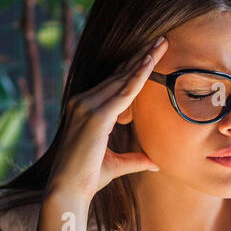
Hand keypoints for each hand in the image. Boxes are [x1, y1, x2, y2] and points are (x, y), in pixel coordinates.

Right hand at [44, 37, 168, 203]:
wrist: (68, 190)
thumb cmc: (88, 178)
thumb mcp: (116, 164)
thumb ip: (135, 159)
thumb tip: (154, 162)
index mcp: (85, 109)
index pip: (114, 83)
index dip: (133, 68)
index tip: (150, 54)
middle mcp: (83, 102)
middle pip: (118, 74)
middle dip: (141, 56)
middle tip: (161, 39)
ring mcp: (87, 106)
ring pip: (122, 78)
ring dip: (143, 59)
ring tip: (161, 43)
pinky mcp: (96, 116)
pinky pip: (123, 91)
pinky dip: (138, 75)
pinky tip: (150, 62)